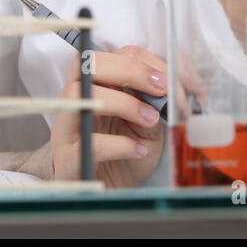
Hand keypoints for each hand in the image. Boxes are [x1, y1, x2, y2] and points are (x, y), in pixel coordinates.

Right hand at [50, 45, 166, 187]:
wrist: (110, 191)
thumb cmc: (127, 151)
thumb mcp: (147, 119)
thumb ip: (156, 98)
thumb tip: (179, 80)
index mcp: (97, 84)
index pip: (115, 54)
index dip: (146, 62)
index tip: (172, 79)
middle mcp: (76, 99)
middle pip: (90, 63)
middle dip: (131, 70)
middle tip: (161, 88)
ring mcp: (68, 126)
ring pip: (82, 94)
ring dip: (124, 103)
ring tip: (151, 120)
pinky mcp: (68, 157)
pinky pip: (90, 142)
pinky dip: (121, 145)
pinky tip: (139, 151)